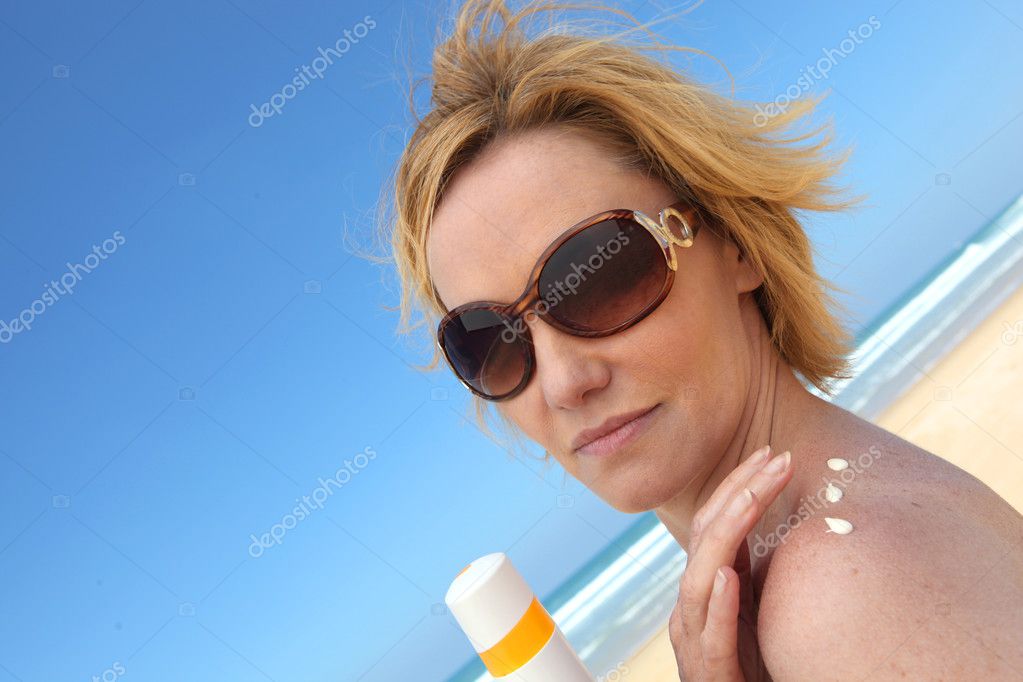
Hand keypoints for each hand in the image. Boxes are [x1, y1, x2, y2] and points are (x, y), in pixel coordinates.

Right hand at [668, 444, 792, 681]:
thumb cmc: (757, 672)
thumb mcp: (761, 616)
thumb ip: (759, 579)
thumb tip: (785, 528)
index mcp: (707, 591)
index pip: (715, 525)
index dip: (740, 487)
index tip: (771, 454)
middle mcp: (692, 611)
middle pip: (706, 539)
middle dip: (739, 494)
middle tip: (774, 459)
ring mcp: (695, 644)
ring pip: (700, 580)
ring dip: (728, 534)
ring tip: (752, 498)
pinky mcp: (711, 678)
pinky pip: (710, 637)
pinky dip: (718, 603)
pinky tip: (729, 576)